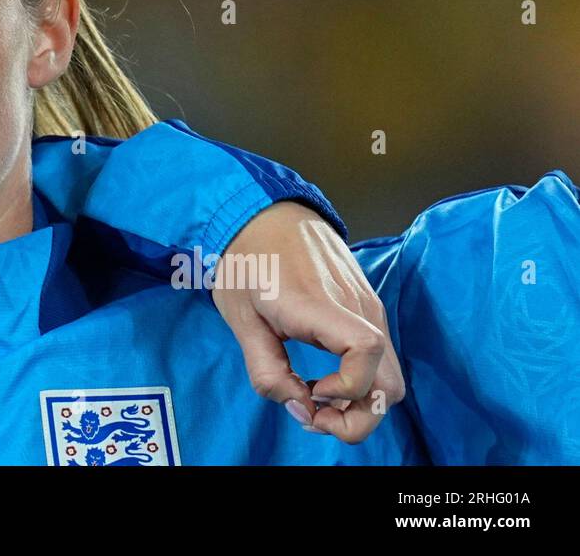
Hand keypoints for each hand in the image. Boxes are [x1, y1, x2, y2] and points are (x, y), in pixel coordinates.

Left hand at [211, 201, 405, 444]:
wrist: (264, 213)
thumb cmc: (247, 262)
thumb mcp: (240, 320)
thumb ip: (267, 371)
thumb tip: (300, 408)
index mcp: (320, 304)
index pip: (367, 352)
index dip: (345, 389)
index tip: (311, 391)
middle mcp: (358, 307)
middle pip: (391, 385)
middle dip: (358, 417)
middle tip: (312, 413)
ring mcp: (369, 306)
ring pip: (389, 376)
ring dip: (359, 402)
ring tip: (315, 397)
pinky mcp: (368, 308)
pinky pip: (379, 357)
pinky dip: (360, 381)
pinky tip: (323, 378)